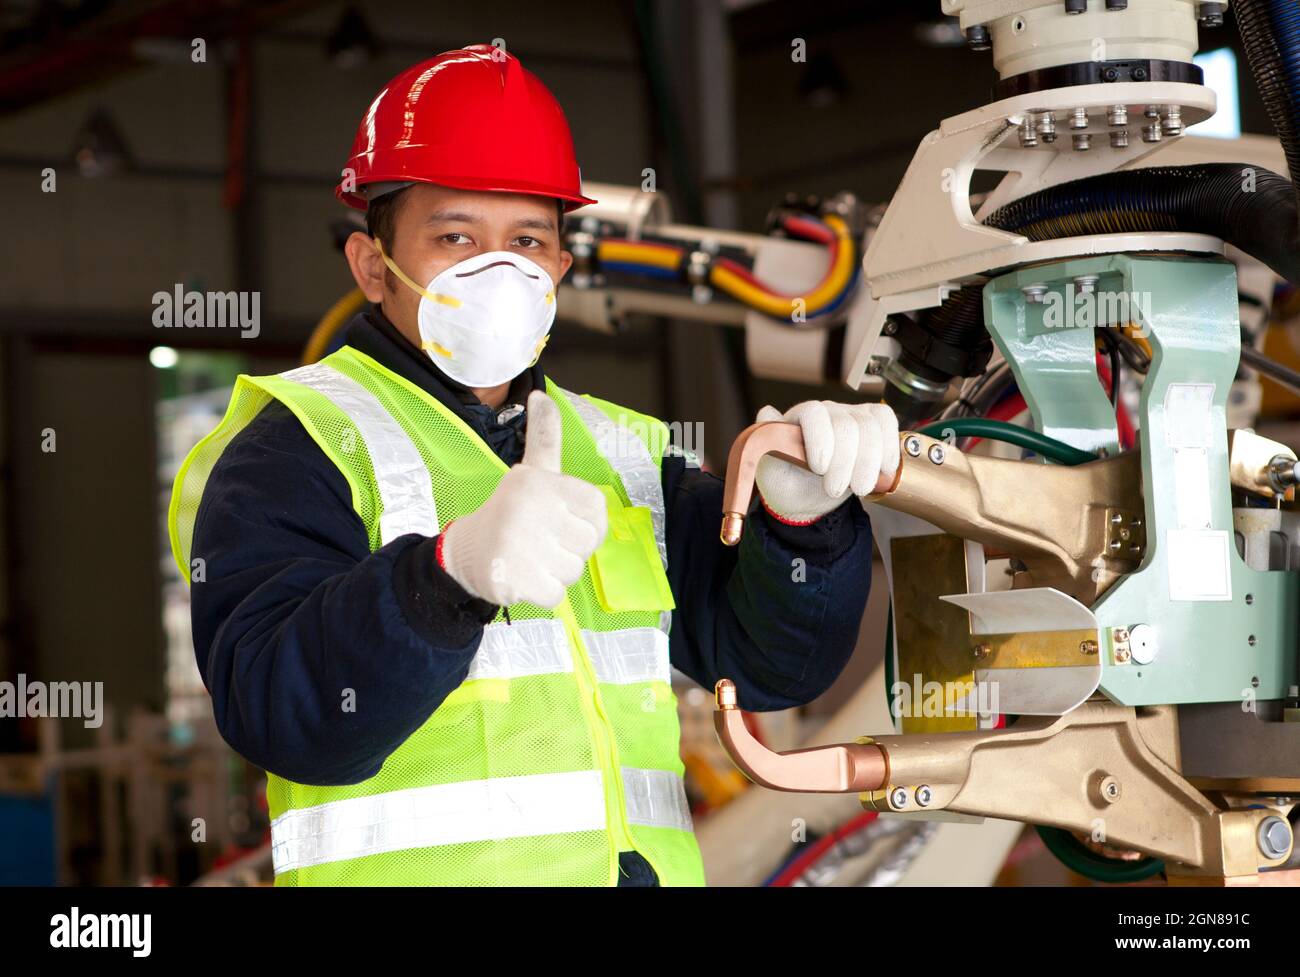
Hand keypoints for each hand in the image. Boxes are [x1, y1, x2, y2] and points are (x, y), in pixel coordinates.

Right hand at [439, 390, 607, 607]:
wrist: (466, 552)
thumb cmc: (510, 512)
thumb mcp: (530, 471)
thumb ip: (544, 436)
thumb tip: (541, 396)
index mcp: (540, 481)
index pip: (597, 509)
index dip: (586, 522)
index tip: (562, 520)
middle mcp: (530, 508)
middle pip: (586, 543)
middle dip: (569, 549)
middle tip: (541, 541)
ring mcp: (521, 545)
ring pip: (573, 570)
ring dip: (555, 571)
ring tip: (530, 557)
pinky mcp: (514, 578)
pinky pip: (556, 594)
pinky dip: (542, 592)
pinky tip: (523, 576)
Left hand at [754, 400, 899, 523]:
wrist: (807, 496)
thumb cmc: (788, 483)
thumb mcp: (770, 472)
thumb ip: (767, 445)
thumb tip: (766, 413)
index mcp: (798, 418)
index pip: (814, 413)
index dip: (820, 439)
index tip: (819, 469)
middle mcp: (826, 411)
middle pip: (846, 424)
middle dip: (845, 462)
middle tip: (836, 489)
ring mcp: (851, 415)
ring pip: (870, 427)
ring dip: (868, 462)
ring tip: (858, 488)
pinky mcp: (872, 424)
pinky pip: (887, 423)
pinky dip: (889, 448)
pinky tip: (883, 470)